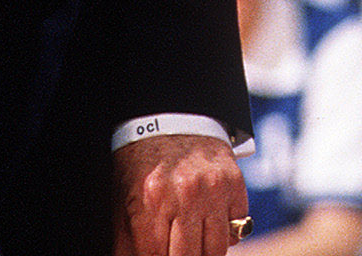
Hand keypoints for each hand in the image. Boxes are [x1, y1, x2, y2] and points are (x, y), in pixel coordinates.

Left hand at [113, 134, 247, 255]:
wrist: (173, 119)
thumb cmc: (144, 162)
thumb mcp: (124, 196)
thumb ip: (127, 238)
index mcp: (152, 199)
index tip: (159, 255)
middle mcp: (185, 195)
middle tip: (178, 250)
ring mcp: (213, 190)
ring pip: (216, 250)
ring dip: (205, 253)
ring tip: (194, 245)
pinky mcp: (234, 184)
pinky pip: (236, 229)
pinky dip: (226, 235)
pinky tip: (210, 227)